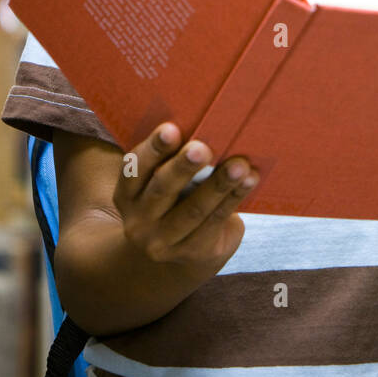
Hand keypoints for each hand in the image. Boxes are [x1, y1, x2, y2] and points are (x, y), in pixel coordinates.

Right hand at [113, 122, 257, 271]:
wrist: (183, 252)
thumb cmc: (177, 198)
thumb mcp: (163, 182)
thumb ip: (172, 159)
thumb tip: (206, 124)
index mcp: (127, 194)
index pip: (133, 170)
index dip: (152, 149)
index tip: (171, 129)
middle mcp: (139, 221)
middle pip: (162, 189)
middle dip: (183, 166)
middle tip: (202, 147)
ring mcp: (164, 241)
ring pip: (194, 209)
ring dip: (219, 184)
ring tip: (239, 164)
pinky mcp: (193, 252)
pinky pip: (216, 220)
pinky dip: (234, 197)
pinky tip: (250, 179)